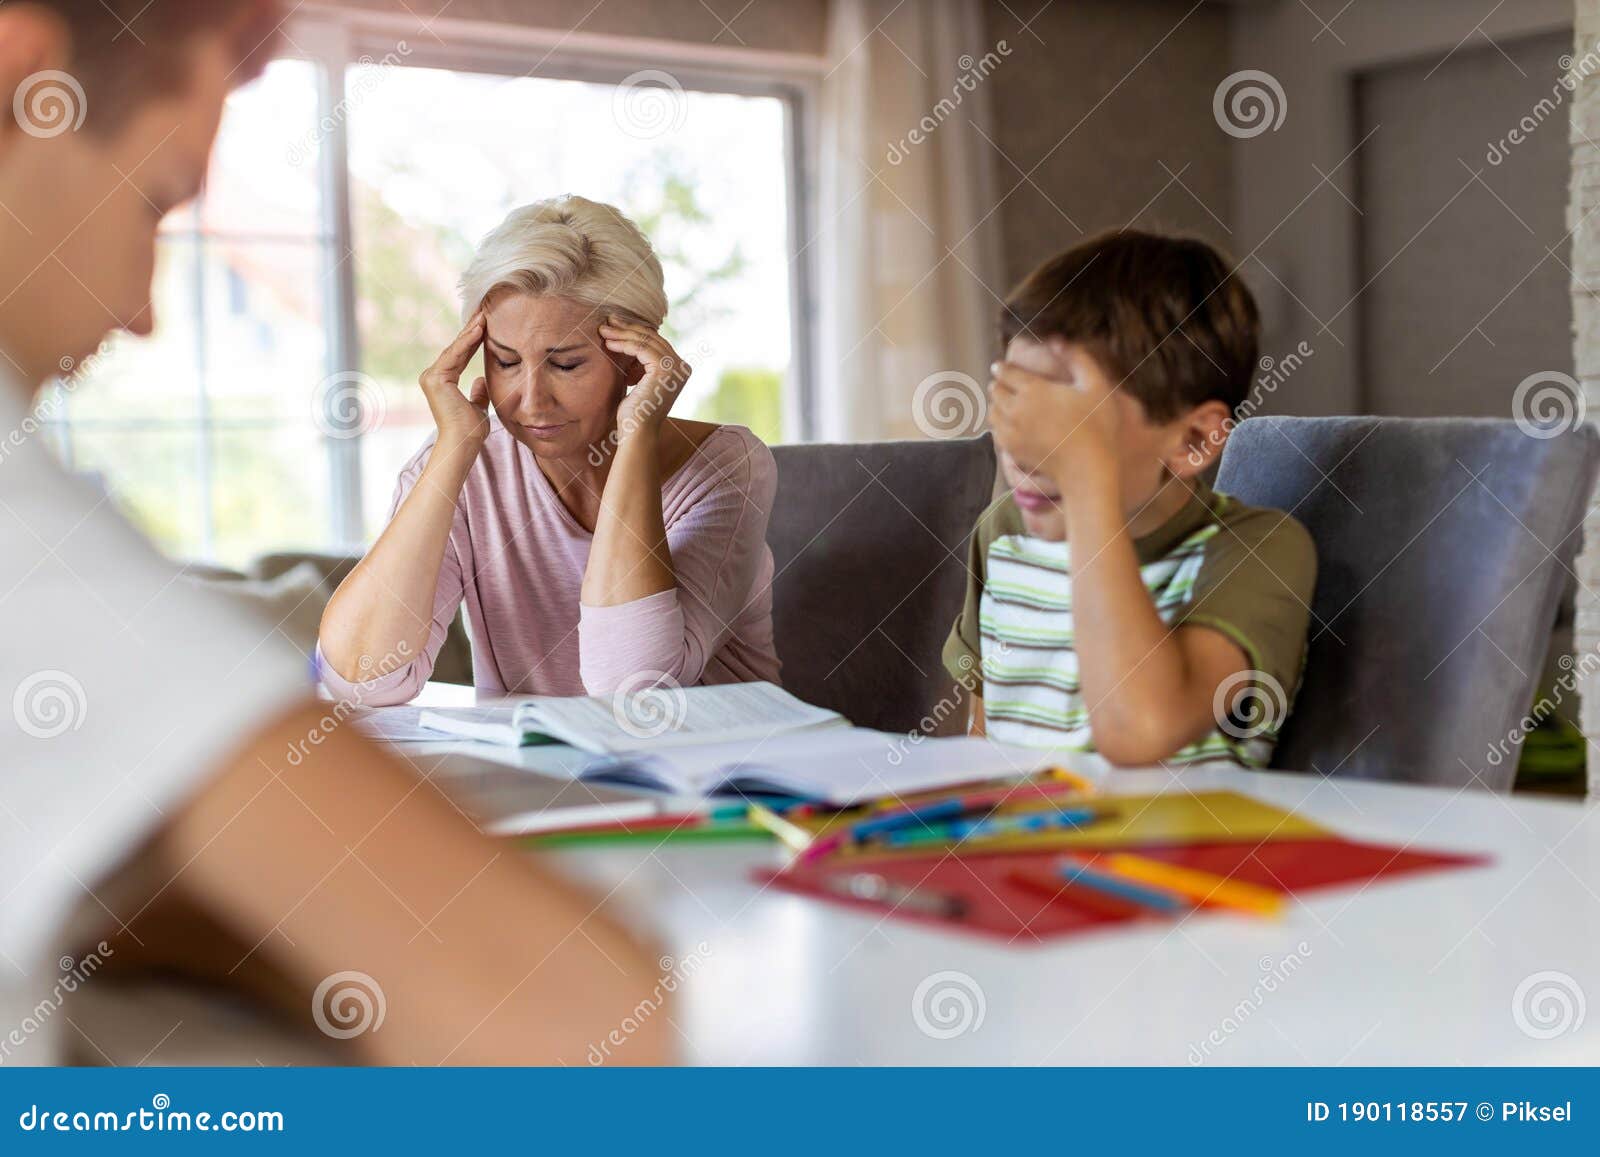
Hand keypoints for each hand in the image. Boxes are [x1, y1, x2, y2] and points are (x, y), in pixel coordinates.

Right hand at [419, 310, 490, 452]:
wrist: (463, 443)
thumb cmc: (470, 431)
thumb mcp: (479, 407)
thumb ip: (478, 393)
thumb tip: (481, 381)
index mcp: (442, 382)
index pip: (461, 355)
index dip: (475, 340)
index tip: (487, 324)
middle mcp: (433, 376)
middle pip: (457, 348)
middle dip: (472, 329)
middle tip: (486, 310)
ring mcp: (432, 377)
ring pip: (455, 349)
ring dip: (471, 331)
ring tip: (485, 314)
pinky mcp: (435, 378)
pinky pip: (455, 355)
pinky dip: (467, 342)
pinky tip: (479, 329)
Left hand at [600, 315, 690, 437]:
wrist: (637, 434)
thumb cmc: (633, 414)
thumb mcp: (638, 383)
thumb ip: (640, 365)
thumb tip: (627, 344)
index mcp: (679, 370)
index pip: (656, 343)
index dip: (634, 332)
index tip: (614, 327)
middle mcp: (683, 367)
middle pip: (653, 338)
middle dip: (628, 328)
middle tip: (608, 321)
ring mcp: (676, 368)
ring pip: (646, 340)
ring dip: (622, 333)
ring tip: (603, 331)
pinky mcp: (665, 369)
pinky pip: (642, 347)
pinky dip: (624, 343)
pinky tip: (609, 343)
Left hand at [987, 340, 1121, 484]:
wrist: (1088, 469)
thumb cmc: (1097, 426)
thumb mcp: (1096, 386)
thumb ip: (1077, 358)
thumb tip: (1057, 340)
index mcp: (1034, 389)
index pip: (1007, 372)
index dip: (1002, 366)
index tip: (999, 365)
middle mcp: (1017, 409)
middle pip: (995, 390)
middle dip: (998, 383)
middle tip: (1001, 380)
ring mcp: (1012, 431)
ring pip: (992, 411)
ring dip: (995, 403)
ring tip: (1001, 400)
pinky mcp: (1012, 450)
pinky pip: (995, 432)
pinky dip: (997, 424)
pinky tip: (1004, 423)